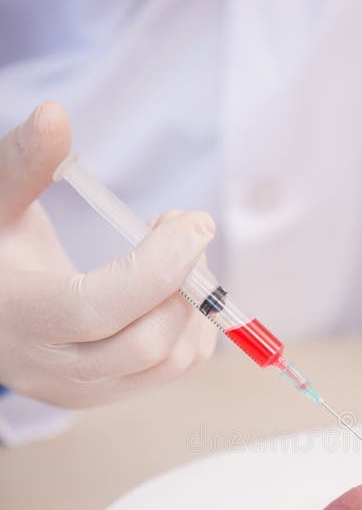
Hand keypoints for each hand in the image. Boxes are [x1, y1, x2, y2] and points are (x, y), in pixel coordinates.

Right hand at [0, 102, 216, 407]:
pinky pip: (173, 369)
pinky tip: (173, 288)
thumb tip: (56, 114)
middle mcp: (51, 368)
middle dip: (183, 284)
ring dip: (194, 305)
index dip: (156, 268)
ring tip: (177, 255)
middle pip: (145, 344)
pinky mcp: (108, 395)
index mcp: (18, 316)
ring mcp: (83, 391)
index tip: (195, 222)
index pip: (97, 308)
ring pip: (169, 363)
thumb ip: (23, 163)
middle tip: (184, 230)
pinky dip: (191, 327)